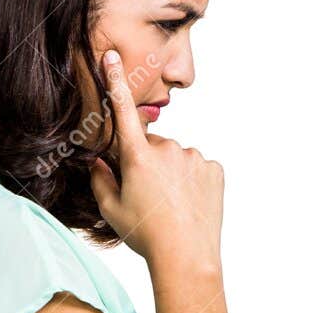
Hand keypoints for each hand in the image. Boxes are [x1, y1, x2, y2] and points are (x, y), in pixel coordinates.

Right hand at [89, 50, 223, 270]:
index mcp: (137, 157)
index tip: (111, 56)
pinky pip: (196, 167)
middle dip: (145, 161)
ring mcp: (194, 157)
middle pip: (149, 146)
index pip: (122, 112)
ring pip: (174, 157)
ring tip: (167, 204)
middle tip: (144, 195)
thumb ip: (100, 180)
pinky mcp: (214, 169)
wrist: (187, 257)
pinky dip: (189, 180)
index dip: (115, 81)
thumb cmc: (145, 234)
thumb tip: (99, 162)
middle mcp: (167, 150)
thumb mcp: (111, 209)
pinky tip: (186, 203)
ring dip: (168, 172)